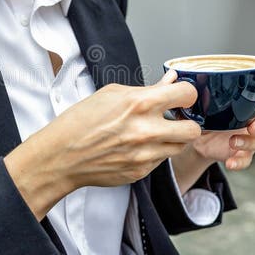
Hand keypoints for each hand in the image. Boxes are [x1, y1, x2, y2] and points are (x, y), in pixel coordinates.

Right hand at [4, 71, 201, 219]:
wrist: (61, 156)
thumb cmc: (80, 122)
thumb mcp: (112, 94)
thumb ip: (147, 89)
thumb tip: (170, 81)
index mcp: (140, 104)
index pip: (187, 95)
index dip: (187, 95)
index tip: (181, 97)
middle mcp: (147, 131)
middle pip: (193, 129)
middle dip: (187, 122)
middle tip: (175, 119)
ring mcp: (145, 155)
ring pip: (180, 147)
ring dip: (172, 139)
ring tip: (154, 133)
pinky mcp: (141, 172)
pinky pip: (160, 161)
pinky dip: (153, 153)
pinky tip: (135, 147)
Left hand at [191, 85, 254, 171]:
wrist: (197, 137)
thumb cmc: (205, 113)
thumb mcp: (204, 102)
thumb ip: (204, 95)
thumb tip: (194, 87)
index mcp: (251, 102)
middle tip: (252, 127)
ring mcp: (251, 138)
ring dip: (250, 142)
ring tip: (233, 142)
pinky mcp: (243, 153)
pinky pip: (247, 160)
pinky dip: (240, 162)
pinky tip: (230, 162)